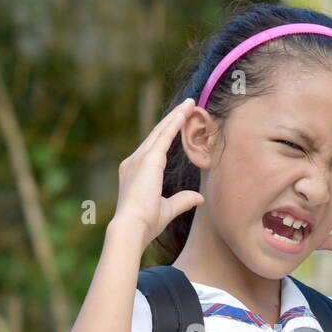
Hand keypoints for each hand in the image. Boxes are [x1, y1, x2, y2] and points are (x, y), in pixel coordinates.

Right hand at [111, 97, 205, 251]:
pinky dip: (174, 124)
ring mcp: (139, 159)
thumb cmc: (145, 223)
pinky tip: (184, 114)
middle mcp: (134, 162)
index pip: (154, 147)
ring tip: (189, 104)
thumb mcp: (167, 209)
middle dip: (172, 119)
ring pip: (160, 131)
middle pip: (156, 134)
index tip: (179, 122)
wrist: (132, 227)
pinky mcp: (148, 160)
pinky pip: (163, 137)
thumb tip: (199, 197)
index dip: (167, 133)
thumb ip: (183, 200)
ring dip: (176, 116)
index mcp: (135, 172)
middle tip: (187, 105)